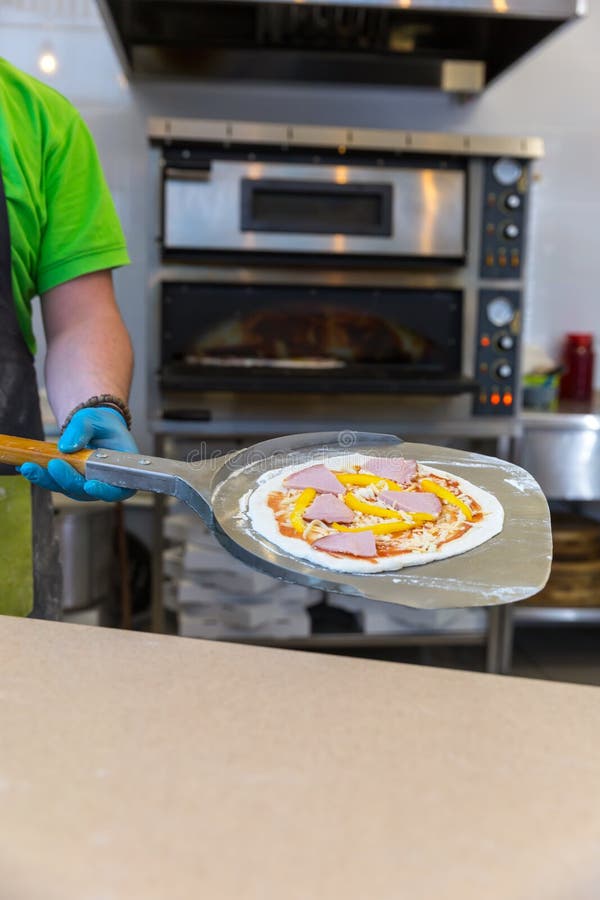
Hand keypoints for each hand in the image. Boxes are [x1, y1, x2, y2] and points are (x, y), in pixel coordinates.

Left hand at [19, 407, 137, 501]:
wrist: (94, 428)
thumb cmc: (101, 424)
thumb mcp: (93, 419)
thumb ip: (82, 430)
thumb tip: (66, 447)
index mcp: (122, 467)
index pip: (120, 488)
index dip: (106, 490)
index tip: (89, 485)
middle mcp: (106, 481)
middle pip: (88, 490)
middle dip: (68, 480)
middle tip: (54, 465)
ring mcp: (87, 484)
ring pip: (68, 488)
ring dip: (48, 480)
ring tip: (29, 467)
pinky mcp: (71, 482)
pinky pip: (56, 483)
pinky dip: (41, 476)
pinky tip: (26, 467)